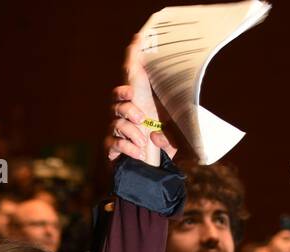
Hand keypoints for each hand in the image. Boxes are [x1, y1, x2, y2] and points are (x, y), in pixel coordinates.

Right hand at [107, 34, 176, 165]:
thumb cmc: (164, 150)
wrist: (154, 174)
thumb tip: (156, 136)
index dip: (134, 57)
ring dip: (131, 131)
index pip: (134, 75)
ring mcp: (118, 129)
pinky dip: (126, 147)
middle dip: (127, 105)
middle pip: (117, 96)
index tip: (138, 39)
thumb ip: (173, 131)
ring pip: (116, 121)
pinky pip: (112, 141)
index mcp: (143, 101)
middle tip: (141, 117)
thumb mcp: (177, 135)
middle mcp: (128, 113)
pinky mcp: (112, 147)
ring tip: (144, 142)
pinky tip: (138, 153)